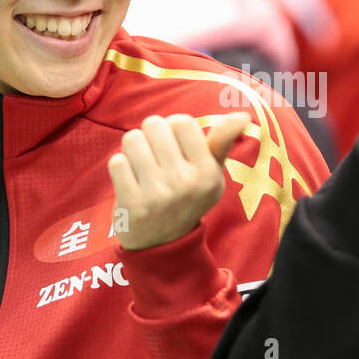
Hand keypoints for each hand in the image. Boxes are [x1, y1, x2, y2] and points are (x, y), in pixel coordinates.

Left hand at [108, 112, 249, 250]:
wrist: (164, 244)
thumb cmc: (188, 197)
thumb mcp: (211, 173)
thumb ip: (223, 141)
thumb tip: (242, 115)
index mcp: (207, 172)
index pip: (181, 121)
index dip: (174, 128)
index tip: (175, 144)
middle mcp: (185, 183)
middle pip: (154, 124)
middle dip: (152, 135)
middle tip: (157, 156)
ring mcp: (157, 194)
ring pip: (132, 139)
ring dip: (134, 149)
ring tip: (143, 166)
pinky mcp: (132, 204)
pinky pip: (117, 162)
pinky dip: (121, 168)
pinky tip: (132, 181)